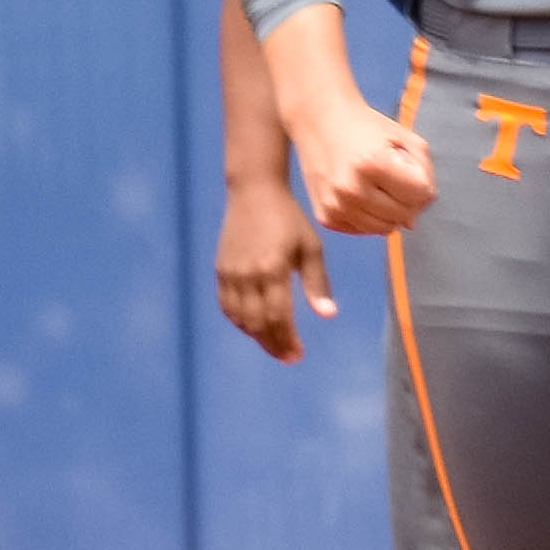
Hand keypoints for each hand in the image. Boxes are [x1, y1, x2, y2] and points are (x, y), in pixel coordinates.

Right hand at [214, 171, 334, 362]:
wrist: (255, 193)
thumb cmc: (290, 220)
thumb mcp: (311, 248)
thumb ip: (317, 283)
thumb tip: (328, 315)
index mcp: (273, 269)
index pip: (278, 317)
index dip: (287, 340)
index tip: (297, 354)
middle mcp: (248, 274)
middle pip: (257, 323)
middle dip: (273, 344)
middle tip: (289, 356)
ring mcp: (230, 272)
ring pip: (240, 318)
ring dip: (257, 336)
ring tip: (275, 344)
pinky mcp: (221, 269)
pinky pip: (227, 305)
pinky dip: (239, 321)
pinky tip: (254, 327)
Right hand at [288, 86, 437, 236]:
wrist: (320, 121)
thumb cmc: (368, 128)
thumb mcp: (407, 139)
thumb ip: (425, 175)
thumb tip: (413, 222)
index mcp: (372, 164)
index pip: (420, 194)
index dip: (423, 183)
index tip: (410, 170)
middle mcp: (350, 189)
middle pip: (404, 215)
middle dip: (408, 200)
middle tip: (395, 178)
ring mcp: (335, 206)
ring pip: (385, 229)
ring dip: (390, 212)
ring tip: (379, 186)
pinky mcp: (325, 216)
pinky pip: (363, 229)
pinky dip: (370, 217)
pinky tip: (362, 194)